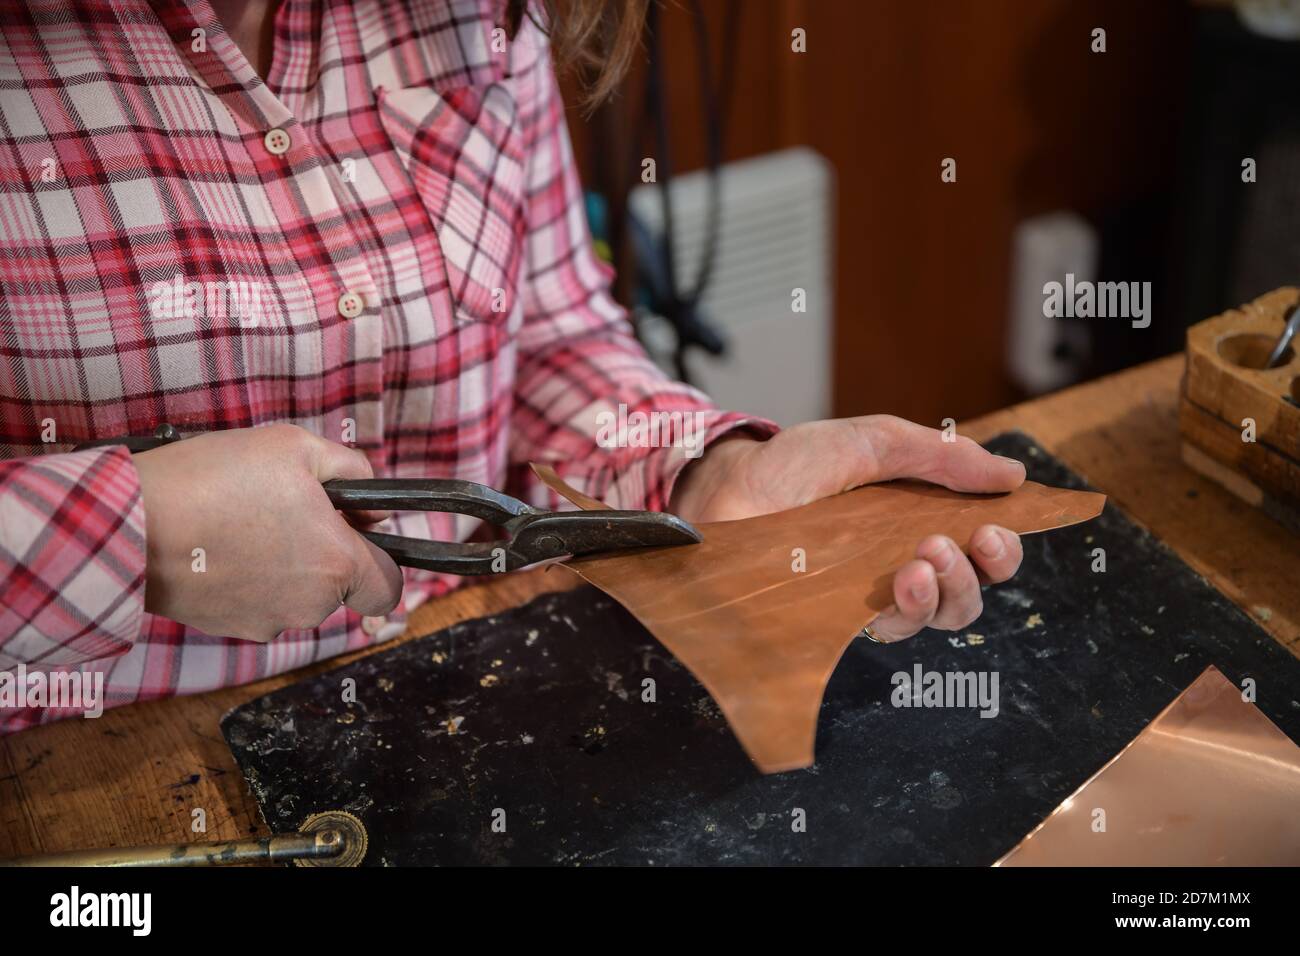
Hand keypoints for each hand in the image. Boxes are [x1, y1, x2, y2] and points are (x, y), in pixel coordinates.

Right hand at [134, 424, 402, 641]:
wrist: (132, 523)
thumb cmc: (217, 480)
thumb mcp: (297, 447)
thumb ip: (353, 470)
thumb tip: (376, 501)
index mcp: (337, 565)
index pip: (389, 586)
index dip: (379, 556)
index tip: (356, 529)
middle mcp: (310, 605)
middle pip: (340, 587)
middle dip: (325, 553)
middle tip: (288, 511)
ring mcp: (268, 622)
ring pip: (298, 595)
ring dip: (285, 565)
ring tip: (245, 523)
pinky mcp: (229, 627)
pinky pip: (258, 602)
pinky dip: (249, 579)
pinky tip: (221, 544)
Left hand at [671, 415, 1025, 641]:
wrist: (726, 485)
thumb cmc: (794, 464)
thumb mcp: (874, 442)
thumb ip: (943, 457)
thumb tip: (1014, 476)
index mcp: (916, 522)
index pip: (979, 551)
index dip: (1002, 550)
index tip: (1001, 528)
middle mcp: (900, 565)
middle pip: (968, 594)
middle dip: (983, 573)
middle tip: (971, 542)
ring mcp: (869, 596)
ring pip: (935, 619)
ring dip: (950, 591)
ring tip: (926, 557)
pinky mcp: (837, 620)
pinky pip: (887, 632)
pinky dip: (907, 611)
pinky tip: (900, 582)